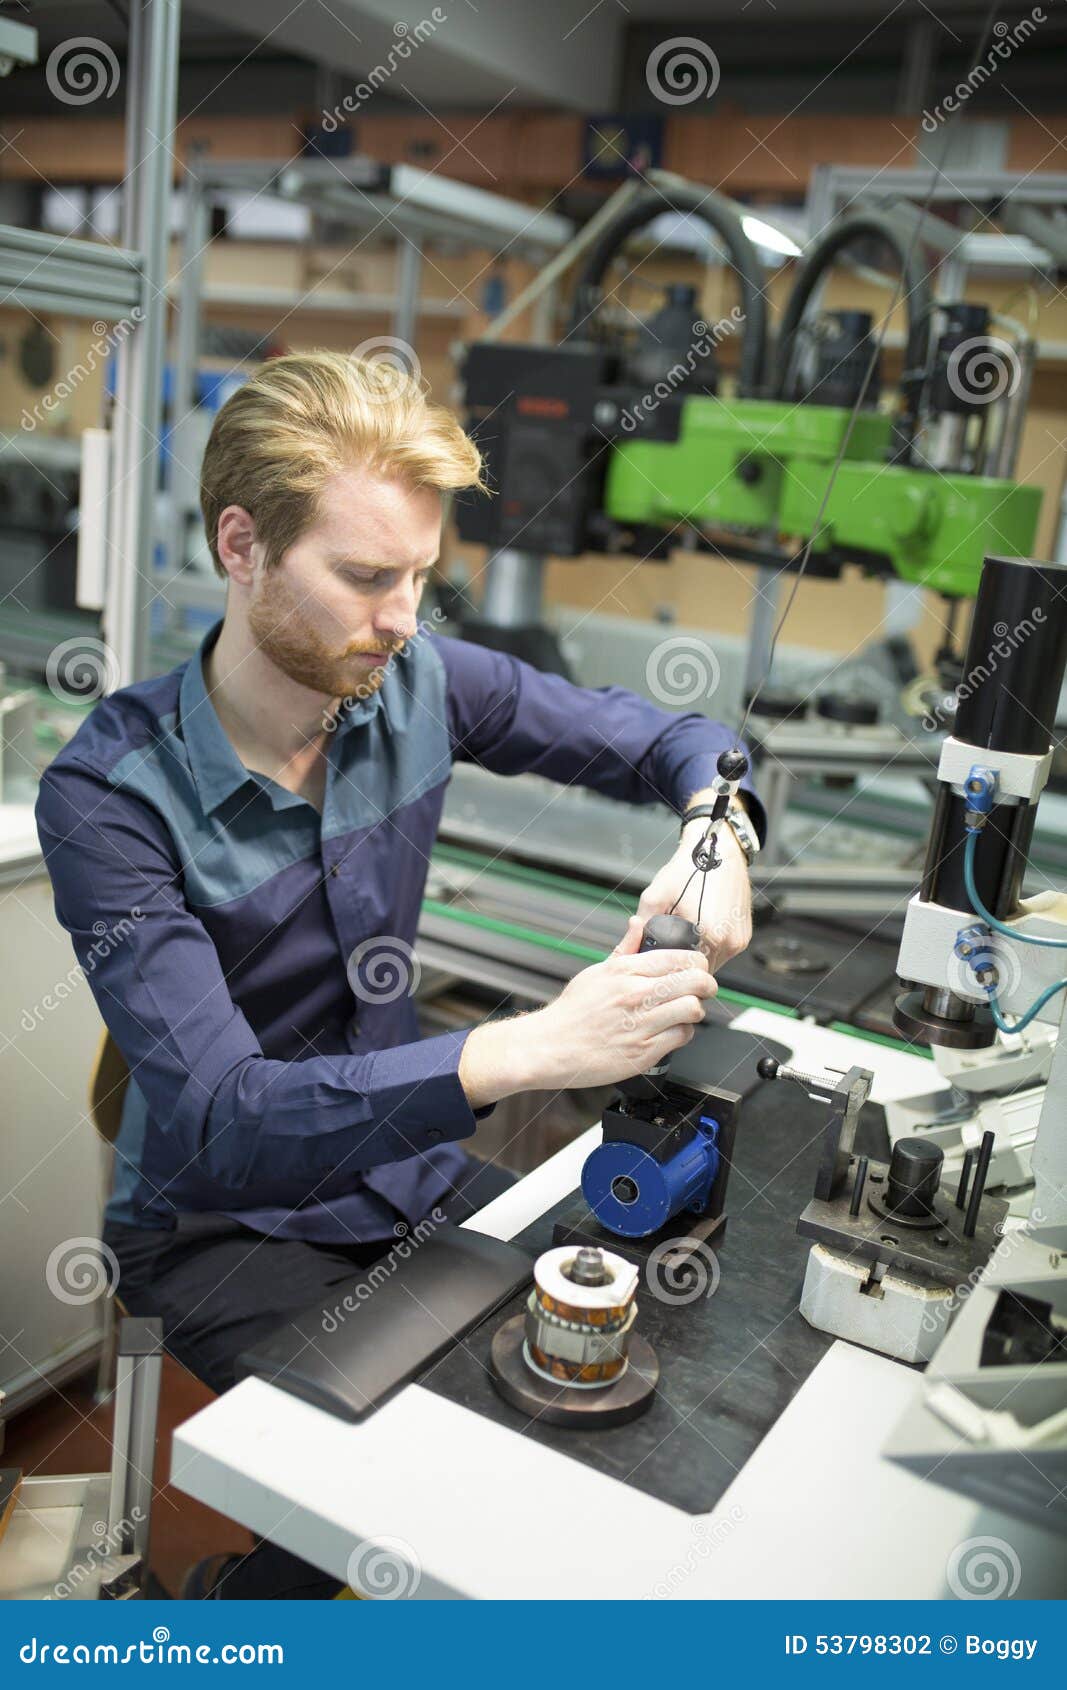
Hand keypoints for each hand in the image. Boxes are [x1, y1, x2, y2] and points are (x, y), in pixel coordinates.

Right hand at [458, 915, 714, 1104]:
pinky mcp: (643, 1051)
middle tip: (703, 989)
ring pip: (692, 1009)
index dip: (698, 962)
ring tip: (686, 1011)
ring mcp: (641, 1024)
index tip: (698, 968)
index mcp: (625, 971)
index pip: (680, 958)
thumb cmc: (571, 1012)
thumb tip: (638, 924)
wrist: (549, 1047)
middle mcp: (635, 994)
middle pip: (694, 982)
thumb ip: (624, 949)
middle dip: (706, 984)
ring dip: (695, 1011)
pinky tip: (672, 1030)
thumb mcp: (596, 972)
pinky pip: (682, 1037)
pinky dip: (683, 1033)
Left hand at [637, 820, 751, 972]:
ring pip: (713, 963)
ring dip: (698, 956)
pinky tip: (700, 929)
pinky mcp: (744, 935)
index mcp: (709, 936)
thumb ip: (642, 925)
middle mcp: (728, 942)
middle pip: (700, 970)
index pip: (685, 970)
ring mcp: (739, 940)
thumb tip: (632, 948)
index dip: (670, 967)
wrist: (718, 848)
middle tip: (669, 949)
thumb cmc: (688, 869)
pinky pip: (724, 952)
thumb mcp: (655, 895)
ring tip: (685, 937)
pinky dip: (711, 947)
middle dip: (684, 963)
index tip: (660, 960)